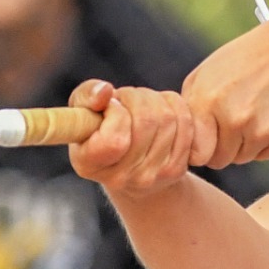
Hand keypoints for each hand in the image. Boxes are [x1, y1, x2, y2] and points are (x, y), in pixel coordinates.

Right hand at [68, 81, 196, 198]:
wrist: (127, 170)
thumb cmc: (99, 134)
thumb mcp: (83, 115)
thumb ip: (86, 97)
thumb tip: (105, 91)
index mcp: (89, 164)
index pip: (115, 139)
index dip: (116, 112)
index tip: (111, 106)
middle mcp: (121, 178)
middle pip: (146, 122)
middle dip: (137, 97)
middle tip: (127, 98)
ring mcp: (151, 176)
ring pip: (167, 118)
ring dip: (155, 99)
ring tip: (141, 104)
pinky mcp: (176, 169)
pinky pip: (185, 123)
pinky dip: (174, 105)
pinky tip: (159, 109)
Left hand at [182, 0, 268, 167]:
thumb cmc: (248, 58)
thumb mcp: (207, 72)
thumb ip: (189, 105)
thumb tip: (180, 136)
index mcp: (209, 101)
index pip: (196, 153)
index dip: (199, 148)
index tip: (205, 138)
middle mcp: (235, 119)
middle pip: (219, 159)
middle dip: (222, 145)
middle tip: (232, 120)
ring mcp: (262, 130)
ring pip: (243, 158)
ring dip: (244, 143)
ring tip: (252, 113)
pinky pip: (266, 154)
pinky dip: (266, 142)